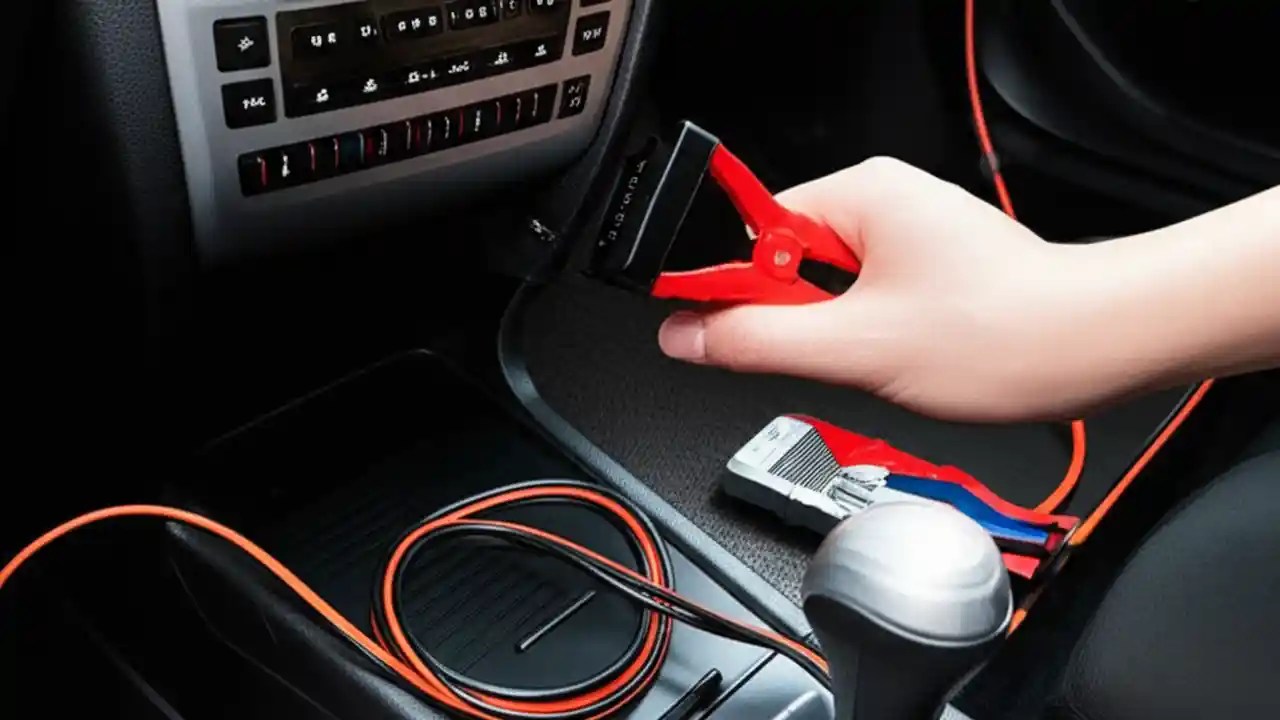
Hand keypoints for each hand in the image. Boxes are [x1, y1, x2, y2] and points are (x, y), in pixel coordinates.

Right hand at [656, 157, 1114, 421]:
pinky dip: (862, 335)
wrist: (1097, 347)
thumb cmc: (1005, 333)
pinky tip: (893, 356)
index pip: (751, 232)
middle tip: (831, 354)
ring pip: (823, 288)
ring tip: (878, 355)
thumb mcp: (858, 347)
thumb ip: (757, 341)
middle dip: (792, 319)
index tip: (712, 330)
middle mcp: (882, 201)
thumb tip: (687, 335)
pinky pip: (860, 298)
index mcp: (859, 193)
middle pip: (784, 262)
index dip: (727, 288)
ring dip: (831, 332)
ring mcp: (906, 235)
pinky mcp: (924, 268)